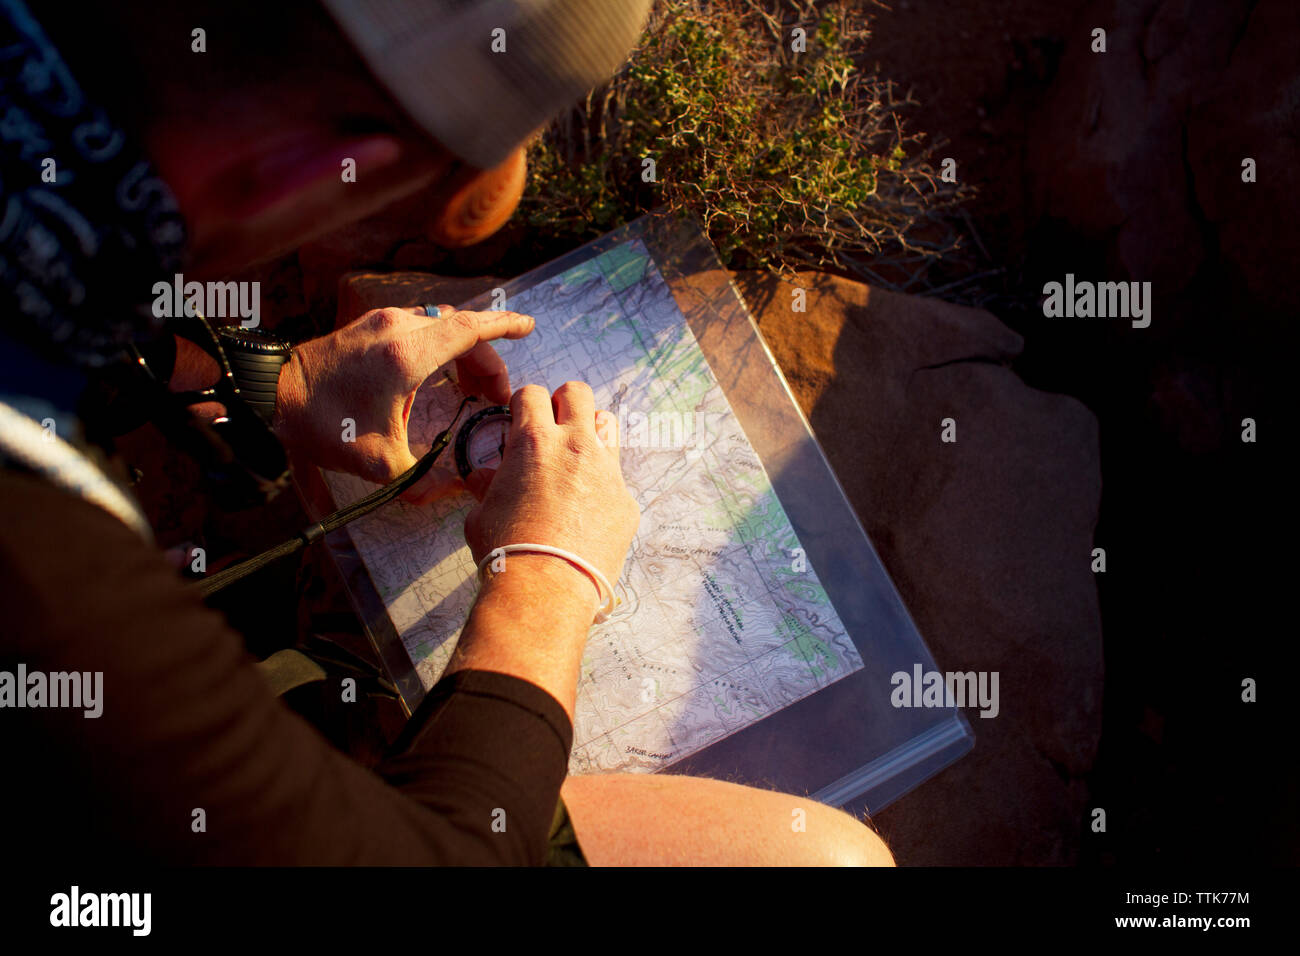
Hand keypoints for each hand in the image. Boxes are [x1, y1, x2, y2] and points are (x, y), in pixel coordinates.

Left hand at [273, 305, 533, 501]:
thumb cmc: (322, 424)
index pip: (471, 328)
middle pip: (462, 331)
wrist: (269, 396)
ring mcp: (381, 321)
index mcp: (406, 354)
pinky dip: (439, 345)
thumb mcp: (377, 462)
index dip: (505, 327)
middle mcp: (398, 328)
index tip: (528, 327)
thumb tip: (454, 491)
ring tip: (470, 388)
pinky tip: (438, 372)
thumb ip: (422, 478)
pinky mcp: (368, 325)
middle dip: (487, 360)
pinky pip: (419, 326)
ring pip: (440, 326)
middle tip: (494, 396)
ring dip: (463, 352)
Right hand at [463, 382, 640, 603]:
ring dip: (591, 433)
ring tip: (576, 461)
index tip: (521, 421)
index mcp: (533, 442)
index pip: (532, 394)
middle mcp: (574, 446)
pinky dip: (602, 487)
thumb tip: (481, 479)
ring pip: (607, 425)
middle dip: (563, 404)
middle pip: (577, 394)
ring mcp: (606, 471)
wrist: (546, 588)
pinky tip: (589, 513)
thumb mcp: (482, 513)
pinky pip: (617, 479)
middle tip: (553, 429)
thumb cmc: (506, 550)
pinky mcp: (626, 501)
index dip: (524, 405)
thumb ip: (488, 487)